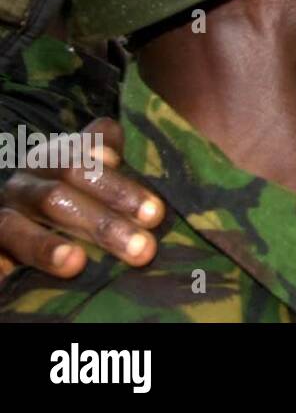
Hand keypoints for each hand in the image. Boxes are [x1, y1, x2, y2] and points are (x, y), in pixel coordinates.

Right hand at [0, 118, 162, 280]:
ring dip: (45, 246)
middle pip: (56, 199)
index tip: (154, 213)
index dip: (116, 188)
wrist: (27, 204)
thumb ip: (103, 148)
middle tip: (142, 249)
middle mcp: (22, 187)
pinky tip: (8, 273)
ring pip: (15, 228)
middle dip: (101, 224)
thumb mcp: (91, 164)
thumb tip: (109, 154)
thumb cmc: (77, 186)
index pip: (80, 166)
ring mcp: (1, 217)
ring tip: (76, 263)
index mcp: (50, 160)